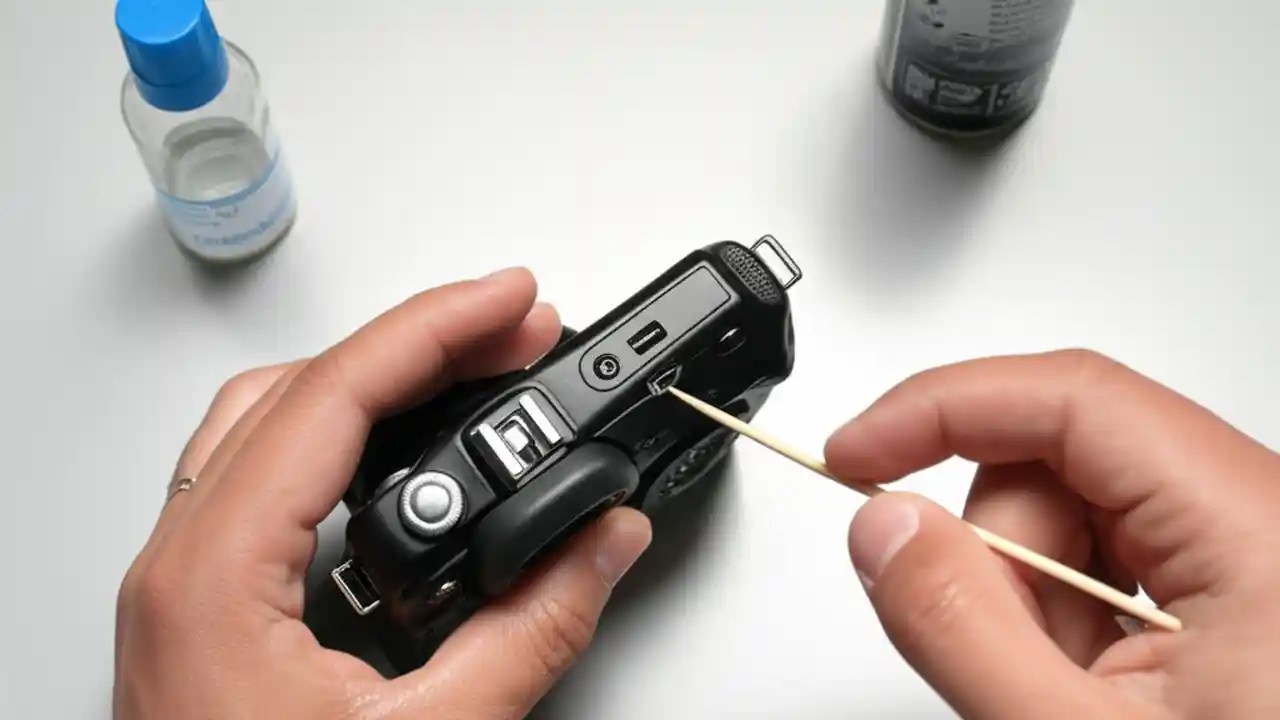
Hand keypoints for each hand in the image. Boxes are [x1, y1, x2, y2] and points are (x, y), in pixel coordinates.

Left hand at [114, 269, 652, 718]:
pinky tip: (396, 446)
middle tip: (512, 328)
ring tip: (468, 368)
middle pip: (298, 387)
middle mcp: (179, 561)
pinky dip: (336, 433)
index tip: (515, 300)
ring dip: (372, 378)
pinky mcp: (202, 604)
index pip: (336, 396)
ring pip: (267, 420)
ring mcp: (182, 580)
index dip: (438, 328)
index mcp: (214, 575)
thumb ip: (530, 635)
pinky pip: (259, 473)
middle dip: (417, 341)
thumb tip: (604, 543)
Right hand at [824, 350, 1279, 718]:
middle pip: (1061, 463)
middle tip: (1009, 659)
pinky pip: (1104, 563)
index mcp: (1256, 533)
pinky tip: (1096, 693)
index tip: (855, 454)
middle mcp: (1261, 521)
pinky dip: (1066, 622)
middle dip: (1000, 554)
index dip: (942, 407)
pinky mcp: (1229, 587)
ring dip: (1033, 602)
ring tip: (1071, 699)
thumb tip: (883, 526)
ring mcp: (1246, 555)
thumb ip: (964, 629)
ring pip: (1074, 516)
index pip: (1071, 398)